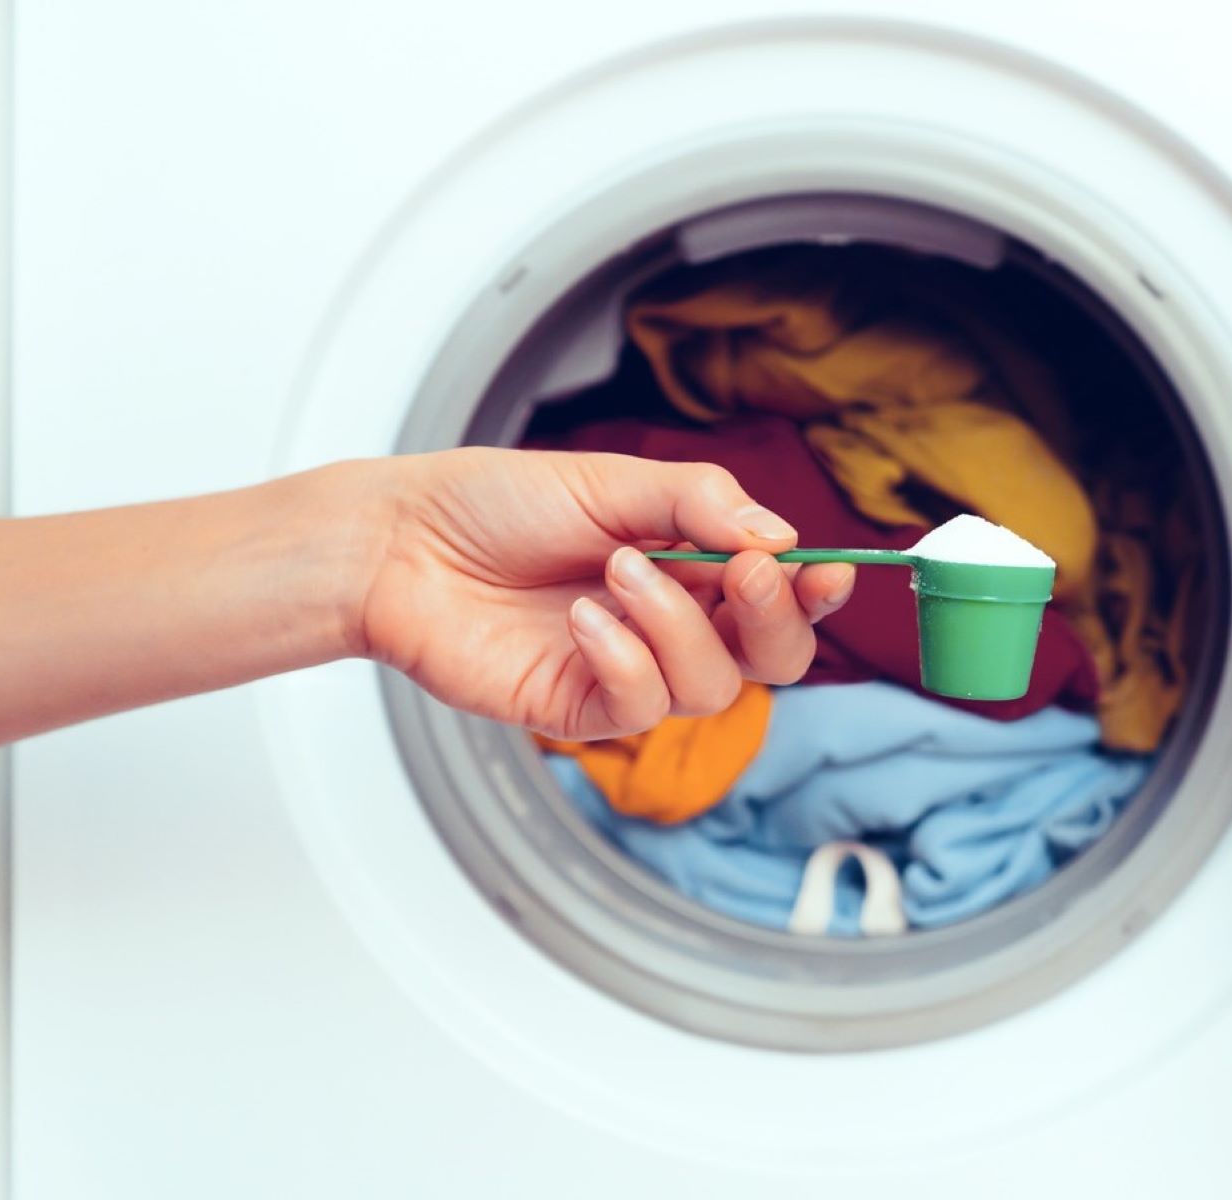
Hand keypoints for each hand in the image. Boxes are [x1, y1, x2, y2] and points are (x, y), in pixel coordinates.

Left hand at [354, 448, 854, 739]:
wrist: (403, 544)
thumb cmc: (496, 504)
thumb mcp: (612, 481)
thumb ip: (701, 504)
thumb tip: (782, 537)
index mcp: (692, 564)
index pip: (782, 595)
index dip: (817, 592)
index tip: (828, 571)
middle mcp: (674, 624)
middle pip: (775, 657)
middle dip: (775, 618)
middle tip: (743, 572)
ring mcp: (632, 672)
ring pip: (716, 687)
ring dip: (677, 624)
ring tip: (615, 574)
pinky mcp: (583, 709)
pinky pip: (644, 708)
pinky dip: (627, 661)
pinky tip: (583, 621)